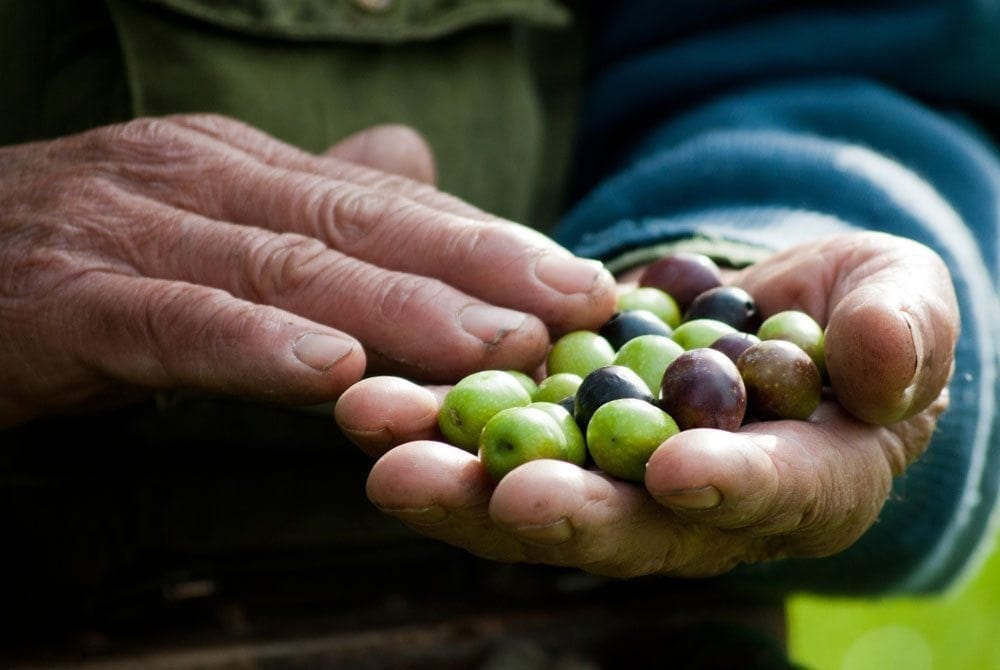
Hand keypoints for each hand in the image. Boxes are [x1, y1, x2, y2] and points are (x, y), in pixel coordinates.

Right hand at [0, 116, 615, 425]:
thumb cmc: (80, 250)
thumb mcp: (207, 213)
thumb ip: (308, 198)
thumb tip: (409, 159)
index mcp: (242, 165)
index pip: (389, 202)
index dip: (493, 239)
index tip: (584, 279)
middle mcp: (199, 180)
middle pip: (362, 227)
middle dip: (480, 268)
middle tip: (578, 306)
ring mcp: (133, 233)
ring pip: (291, 272)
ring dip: (402, 311)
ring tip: (496, 345)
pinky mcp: (68, 301)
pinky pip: (176, 324)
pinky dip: (256, 347)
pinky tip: (331, 372)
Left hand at [336, 232, 957, 576]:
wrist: (771, 307)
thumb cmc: (858, 312)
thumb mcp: (900, 303)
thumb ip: (903, 334)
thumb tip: (879, 365)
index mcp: (802, 484)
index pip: (770, 495)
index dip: (730, 487)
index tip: (676, 470)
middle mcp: (696, 505)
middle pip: (626, 524)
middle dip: (555, 510)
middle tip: (494, 491)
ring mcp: (614, 475)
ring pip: (535, 489)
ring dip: (455, 475)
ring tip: (380, 439)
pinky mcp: (555, 432)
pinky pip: (491, 434)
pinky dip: (432, 422)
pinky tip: (371, 401)